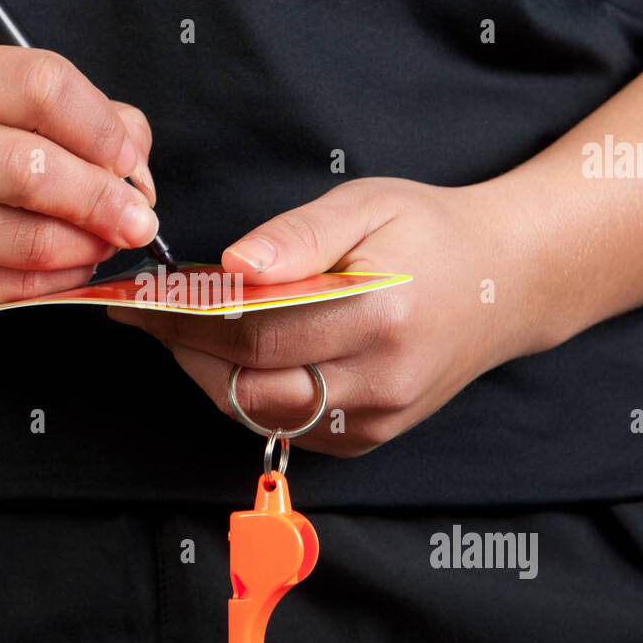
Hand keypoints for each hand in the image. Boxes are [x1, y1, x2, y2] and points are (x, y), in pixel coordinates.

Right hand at [0, 45, 158, 313]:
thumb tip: (133, 155)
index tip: (130, 160)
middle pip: (33, 173)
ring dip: (85, 250)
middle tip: (140, 220)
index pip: (42, 88)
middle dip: (104, 202)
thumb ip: (59, 107)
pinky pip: (1, 291)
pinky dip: (53, 285)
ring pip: (23, 245)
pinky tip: (70, 268)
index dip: (104, 128)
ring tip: (105, 242)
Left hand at [108, 176, 545, 456]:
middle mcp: (381, 380)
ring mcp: (378, 418)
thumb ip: (298, 236)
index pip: (254, 334)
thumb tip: (232, 264)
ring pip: (264, 417)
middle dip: (187, 354)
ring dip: (212, 378)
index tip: (137, 301)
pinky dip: (251, 396)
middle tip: (155, 316)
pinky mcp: (371, 436)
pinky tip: (240, 356)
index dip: (183, 321)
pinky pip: (290, 428)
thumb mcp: (366, 206)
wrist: (505, 284)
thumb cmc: (430, 233)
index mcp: (380, 314)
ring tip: (190, 332)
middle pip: (249, 389)